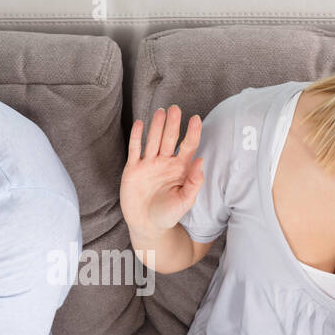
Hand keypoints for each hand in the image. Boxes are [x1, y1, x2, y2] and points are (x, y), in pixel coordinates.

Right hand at [120, 104, 203, 236]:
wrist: (147, 226)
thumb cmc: (168, 214)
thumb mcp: (185, 201)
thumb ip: (194, 183)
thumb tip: (200, 161)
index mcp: (180, 169)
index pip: (188, 146)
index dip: (192, 132)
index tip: (196, 119)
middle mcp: (164, 162)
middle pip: (169, 138)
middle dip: (173, 124)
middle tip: (175, 108)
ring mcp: (148, 164)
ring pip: (153, 140)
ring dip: (156, 126)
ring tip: (161, 111)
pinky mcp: (133, 169)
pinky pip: (135, 150)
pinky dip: (137, 137)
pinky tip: (140, 124)